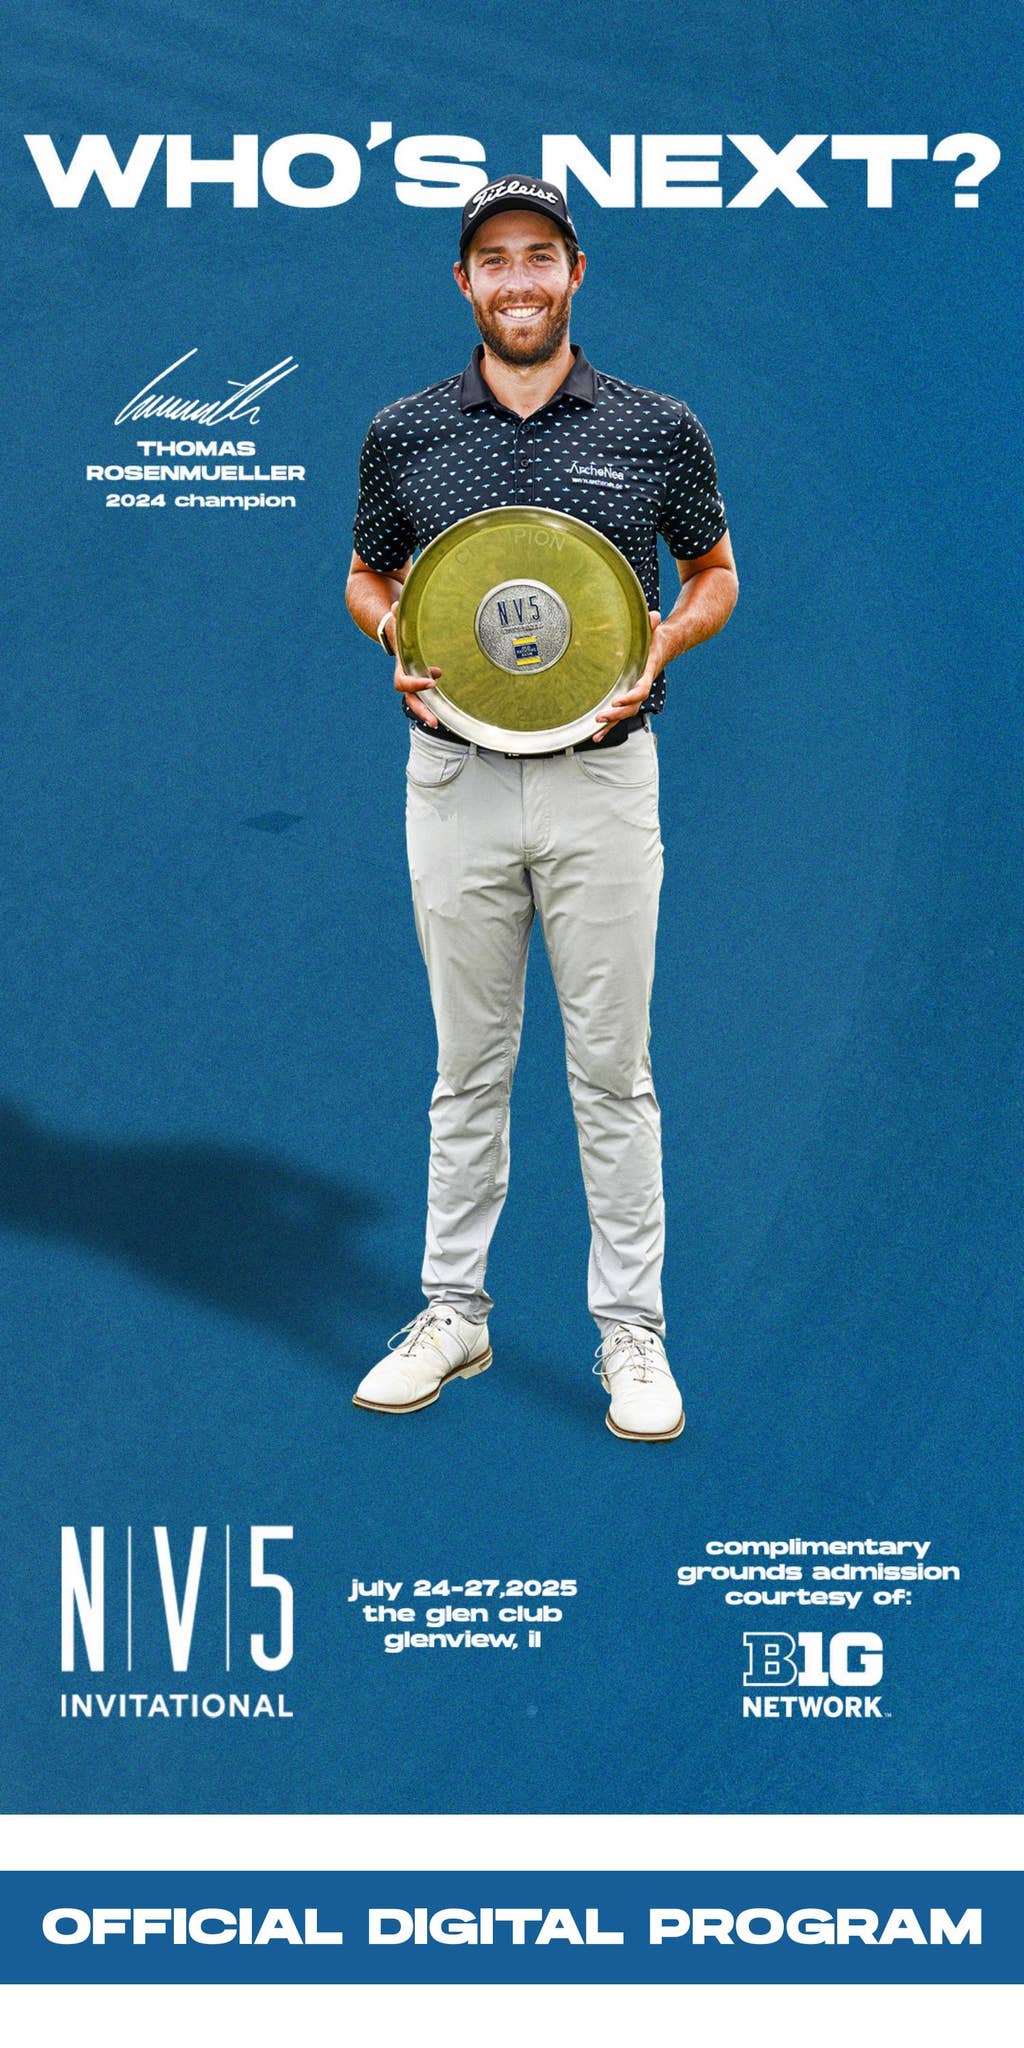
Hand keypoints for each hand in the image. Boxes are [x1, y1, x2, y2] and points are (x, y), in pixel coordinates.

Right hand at [382, 600, 441, 727]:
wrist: (396, 635)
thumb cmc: (401, 629)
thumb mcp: (400, 623)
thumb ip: (399, 617)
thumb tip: (397, 605)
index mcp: (401, 668)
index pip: (403, 683)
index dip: (416, 684)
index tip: (433, 680)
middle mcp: (407, 679)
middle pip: (411, 700)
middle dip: (422, 711)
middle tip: (434, 722)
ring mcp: (415, 683)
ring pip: (420, 703)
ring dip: (430, 713)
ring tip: (440, 723)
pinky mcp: (424, 684)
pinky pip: (429, 697)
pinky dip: (437, 704)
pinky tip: (449, 710)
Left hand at [593, 610, 663, 740]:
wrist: (665, 647)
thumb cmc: (657, 638)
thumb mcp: (656, 630)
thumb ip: (653, 626)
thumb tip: (653, 616)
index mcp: (647, 673)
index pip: (641, 690)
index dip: (630, 696)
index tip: (617, 700)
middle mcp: (642, 686)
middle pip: (632, 707)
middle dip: (616, 714)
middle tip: (600, 717)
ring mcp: (635, 693)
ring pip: (625, 715)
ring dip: (611, 724)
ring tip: (595, 733)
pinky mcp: (629, 696)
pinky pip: (620, 715)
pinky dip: (609, 726)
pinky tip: (597, 734)